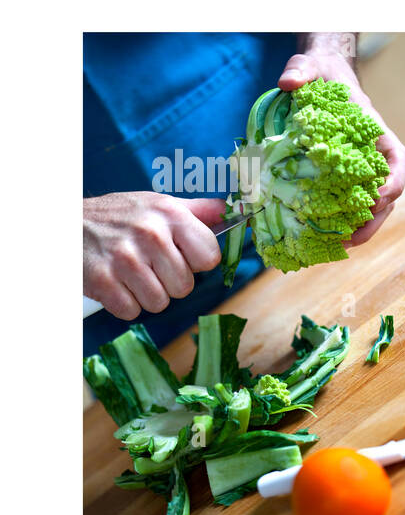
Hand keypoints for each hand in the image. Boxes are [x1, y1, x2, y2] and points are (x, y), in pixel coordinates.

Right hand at [84, 192, 226, 318]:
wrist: (63, 223)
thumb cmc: (118, 216)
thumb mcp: (157, 204)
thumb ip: (197, 210)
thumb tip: (232, 211)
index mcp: (170, 214)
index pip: (210, 257)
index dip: (197, 263)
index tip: (182, 257)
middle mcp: (150, 234)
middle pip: (185, 286)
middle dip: (169, 282)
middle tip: (149, 266)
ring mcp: (125, 258)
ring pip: (160, 302)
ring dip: (147, 294)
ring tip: (131, 274)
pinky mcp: (103, 281)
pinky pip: (132, 311)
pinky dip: (123, 302)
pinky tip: (115, 283)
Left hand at [278, 47, 404, 245]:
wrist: (321, 77)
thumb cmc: (322, 73)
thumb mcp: (310, 65)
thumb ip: (301, 69)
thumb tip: (287, 83)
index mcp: (374, 133)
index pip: (397, 160)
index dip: (392, 183)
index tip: (378, 198)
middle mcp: (373, 156)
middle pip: (387, 195)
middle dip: (372, 221)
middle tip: (351, 240)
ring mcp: (359, 170)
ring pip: (371, 208)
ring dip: (358, 230)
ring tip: (335, 247)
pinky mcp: (341, 179)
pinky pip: (349, 206)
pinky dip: (340, 224)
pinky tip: (321, 237)